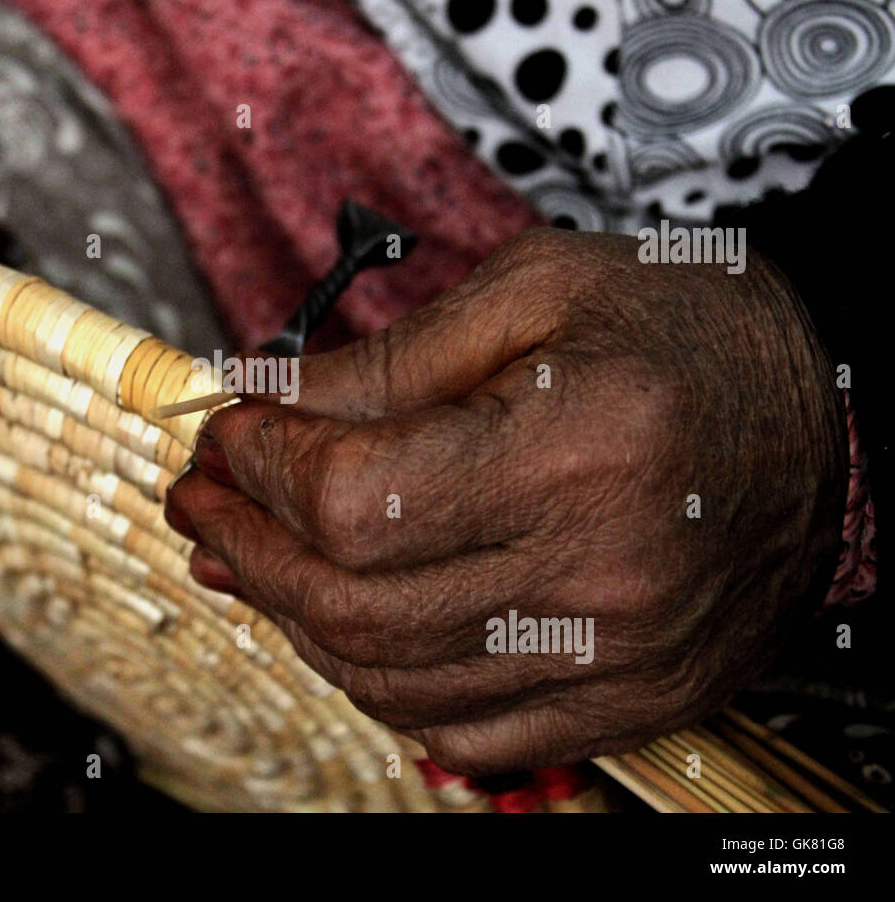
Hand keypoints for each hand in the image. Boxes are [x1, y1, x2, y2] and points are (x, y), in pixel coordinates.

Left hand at [164, 227, 847, 774]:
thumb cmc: (693, 333)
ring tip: (246, 558)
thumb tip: (269, 393)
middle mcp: (600, 571)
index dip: (262, 470)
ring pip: (393, 679)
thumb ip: (393, 355)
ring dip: (294, 618)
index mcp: (578, 448)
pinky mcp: (626, 699)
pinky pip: (467, 736)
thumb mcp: (543, 289)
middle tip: (202, 498)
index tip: (227, 432)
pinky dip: (380, 688)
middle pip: (354, 604)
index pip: (356, 500)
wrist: (825, 423)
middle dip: (246, 547)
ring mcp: (615, 656)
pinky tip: (341, 631)